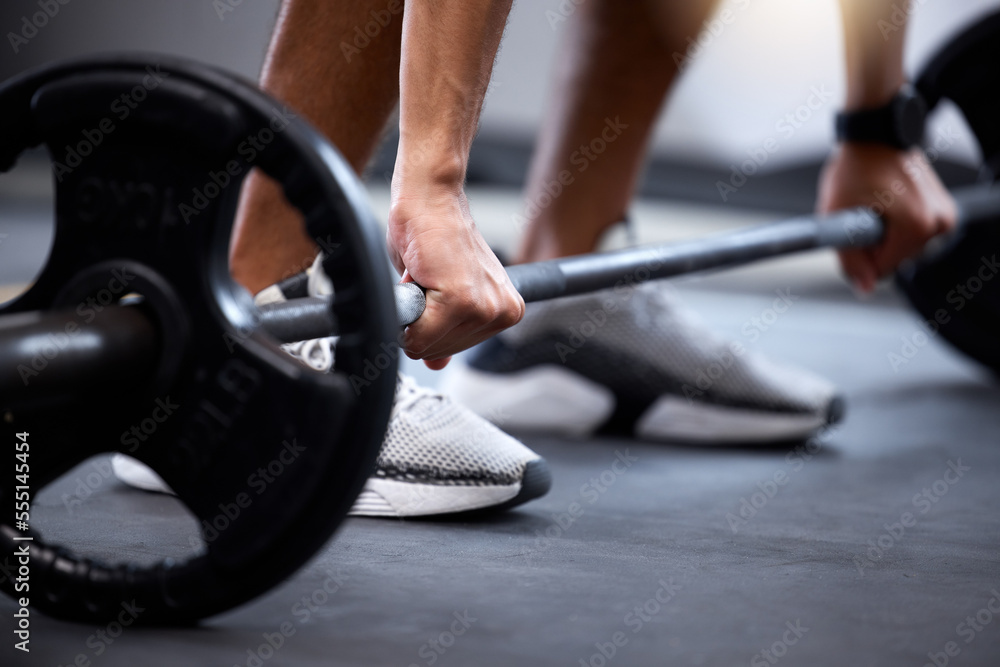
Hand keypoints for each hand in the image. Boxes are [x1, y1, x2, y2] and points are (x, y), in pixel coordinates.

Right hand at [387, 186, 523, 369]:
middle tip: (426, 280)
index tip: (431, 292)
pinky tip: (420, 276)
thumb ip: (442, 329)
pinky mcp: (462, 300)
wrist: (430, 197)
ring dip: (412, 312)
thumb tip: (435, 363)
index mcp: (505, 311)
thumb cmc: (433, 233)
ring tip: (425, 275)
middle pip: (438, 352)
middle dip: (419, 321)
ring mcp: (485, 309)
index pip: (452, 350)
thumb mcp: (442, 289)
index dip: (428, 326)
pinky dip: (406, 308)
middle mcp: (502, 313)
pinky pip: (418, 334)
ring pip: (426, 345)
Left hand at [816, 142, 955, 292]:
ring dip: (884, 235)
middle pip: (895, 260)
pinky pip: (912, 235)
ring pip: (903, 249)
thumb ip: (848, 257)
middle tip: (862, 210)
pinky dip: (896, 225)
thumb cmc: (855, 165)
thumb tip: (863, 289)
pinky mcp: (943, 210)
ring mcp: (945, 216)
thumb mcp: (837, 212)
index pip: (880, 269)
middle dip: (873, 244)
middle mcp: (939, 223)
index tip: (852, 224)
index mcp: (917, 226)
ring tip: (874, 202)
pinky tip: (887, 202)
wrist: (875, 132)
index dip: (858, 253)